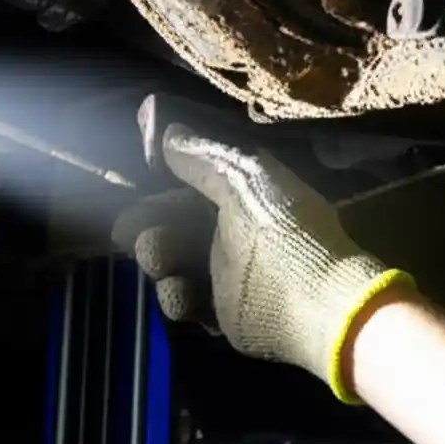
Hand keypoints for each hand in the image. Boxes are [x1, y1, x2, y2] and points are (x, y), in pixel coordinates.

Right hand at [113, 115, 412, 401]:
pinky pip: (185, 302)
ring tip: (163, 262)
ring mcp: (225, 274)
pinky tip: (184, 292)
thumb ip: (202, 157)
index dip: (157, 183)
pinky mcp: (222, 313)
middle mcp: (229, 231)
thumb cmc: (282, 232)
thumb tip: (168, 131)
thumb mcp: (244, 179)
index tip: (129, 181)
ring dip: (160, 260)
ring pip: (171, 264)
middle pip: (170, 225)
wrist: (316, 303)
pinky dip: (178, 297)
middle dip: (147, 225)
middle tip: (128, 232)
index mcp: (239, 195)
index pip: (186, 185)